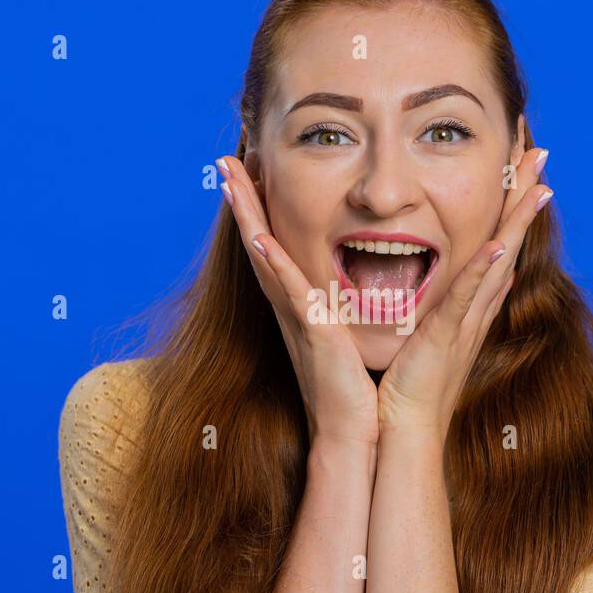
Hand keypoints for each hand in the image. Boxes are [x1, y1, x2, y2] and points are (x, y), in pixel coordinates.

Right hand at [217, 155, 379, 447]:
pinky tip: (258, 236)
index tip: (253, 172)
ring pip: (265, 256)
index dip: (262, 210)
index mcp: (303, 305)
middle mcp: (292, 306)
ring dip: (246, 216)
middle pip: (260, 242)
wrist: (354, 433)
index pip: (278, 247)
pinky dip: (273, 263)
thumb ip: (348, 311)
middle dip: (243, 200)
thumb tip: (366, 287)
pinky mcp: (311, 331)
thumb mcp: (352, 338)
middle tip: (226, 159)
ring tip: (229, 179)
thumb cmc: (357, 391)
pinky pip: (289, 290)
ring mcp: (297, 316)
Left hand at [376, 146, 552, 439]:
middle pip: (508, 243)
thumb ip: (430, 309)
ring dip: (518, 220)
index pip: (494, 247)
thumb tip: (441, 284)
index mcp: (466, 308)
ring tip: (539, 182)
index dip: (510, 207)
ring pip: (499, 261)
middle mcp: (475, 311)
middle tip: (543, 154)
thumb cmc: (405, 392)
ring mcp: (466, 322)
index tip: (521, 169)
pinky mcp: (447, 338)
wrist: (404, 434)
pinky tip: (498, 243)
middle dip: (525, 198)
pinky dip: (484, 270)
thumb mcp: (420, 338)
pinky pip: (469, 298)